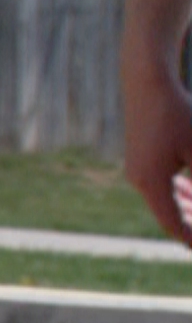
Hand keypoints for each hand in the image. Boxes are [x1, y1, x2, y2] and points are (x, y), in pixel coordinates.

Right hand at [121, 62, 191, 246]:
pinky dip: (180, 192)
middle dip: (191, 223)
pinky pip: (160, 185)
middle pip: (169, 214)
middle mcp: (139, 179)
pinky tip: (191, 191)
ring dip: (188, 207)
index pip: (173, 224)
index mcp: (151, 183)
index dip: (190, 239)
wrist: (147, 83)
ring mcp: (136, 169)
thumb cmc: (177, 115)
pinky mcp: (139, 158)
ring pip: (165, 199)